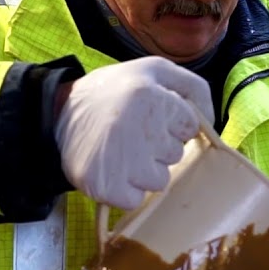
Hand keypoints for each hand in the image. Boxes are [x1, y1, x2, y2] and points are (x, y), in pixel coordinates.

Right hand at [55, 56, 214, 210]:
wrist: (56, 113)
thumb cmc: (111, 92)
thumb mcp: (152, 69)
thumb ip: (192, 87)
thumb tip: (212, 121)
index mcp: (150, 94)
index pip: (189, 126)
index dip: (172, 124)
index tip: (150, 118)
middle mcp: (138, 127)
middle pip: (175, 155)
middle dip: (158, 148)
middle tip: (131, 134)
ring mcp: (121, 160)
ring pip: (158, 180)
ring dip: (142, 171)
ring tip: (119, 151)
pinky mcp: (106, 186)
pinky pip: (135, 199)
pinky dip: (124, 191)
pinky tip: (110, 169)